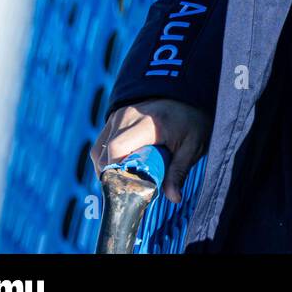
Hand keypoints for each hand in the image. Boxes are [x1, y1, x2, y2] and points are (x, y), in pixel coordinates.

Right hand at [91, 99, 210, 202]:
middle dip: (113, 176)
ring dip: (108, 168)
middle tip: (131, 189)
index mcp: (148, 124)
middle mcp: (127, 116)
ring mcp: (118, 115)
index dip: (117, 172)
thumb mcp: (193, 145)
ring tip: (128, 178)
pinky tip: (123, 167)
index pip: (117, 149)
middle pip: (104, 154)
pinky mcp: (114, 117)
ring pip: (99, 151)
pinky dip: (107, 158)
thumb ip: (180, 171)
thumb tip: (174, 198)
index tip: (129, 189)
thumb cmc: (192, 120)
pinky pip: (101, 143)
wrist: (188, 93)